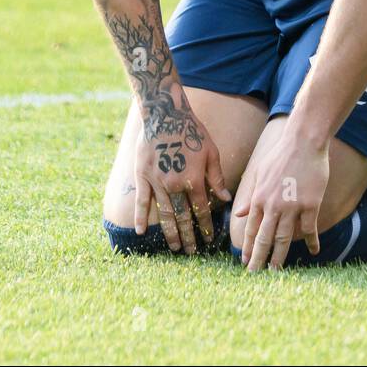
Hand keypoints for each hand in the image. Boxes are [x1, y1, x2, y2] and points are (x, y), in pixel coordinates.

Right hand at [134, 104, 228, 254]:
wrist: (165, 114)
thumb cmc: (192, 131)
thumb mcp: (211, 152)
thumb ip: (216, 177)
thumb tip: (225, 199)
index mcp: (194, 180)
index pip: (201, 210)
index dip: (205, 226)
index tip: (207, 239)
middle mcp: (175, 185)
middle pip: (183, 217)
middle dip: (188, 236)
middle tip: (191, 252)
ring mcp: (157, 182)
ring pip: (164, 214)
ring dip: (170, 232)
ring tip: (174, 247)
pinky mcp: (142, 176)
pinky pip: (141, 201)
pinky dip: (141, 217)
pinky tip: (141, 232)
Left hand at [234, 129, 328, 270]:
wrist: (304, 142)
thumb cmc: (281, 155)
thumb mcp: (259, 174)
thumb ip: (250, 196)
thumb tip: (239, 214)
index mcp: (259, 198)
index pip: (251, 229)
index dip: (248, 248)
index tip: (245, 262)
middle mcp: (273, 205)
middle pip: (265, 238)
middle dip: (258, 259)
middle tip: (254, 275)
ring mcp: (292, 206)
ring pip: (284, 238)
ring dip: (279, 257)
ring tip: (276, 272)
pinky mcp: (310, 204)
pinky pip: (309, 228)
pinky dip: (311, 241)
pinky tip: (313, 251)